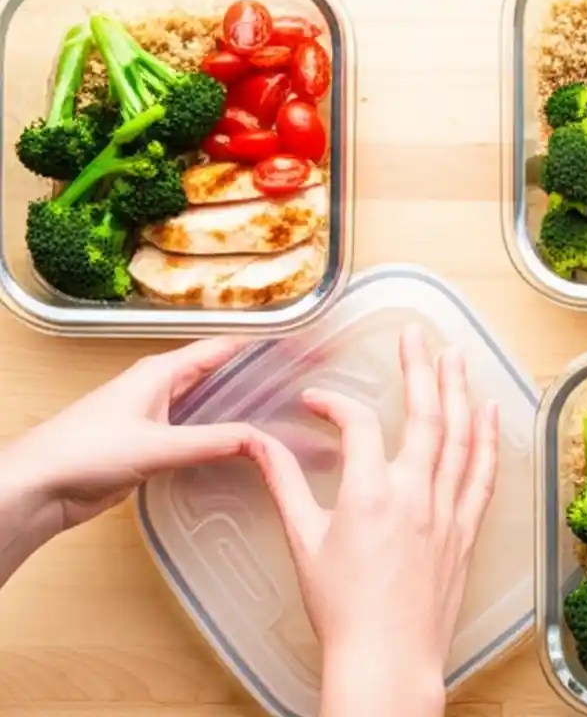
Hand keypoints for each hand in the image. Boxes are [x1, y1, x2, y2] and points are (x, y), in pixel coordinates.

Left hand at [0, 337, 304, 535]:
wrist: (39, 488)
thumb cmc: (82, 452)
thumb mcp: (158, 446)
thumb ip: (213, 442)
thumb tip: (263, 440)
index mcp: (160, 371)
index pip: (222, 347)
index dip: (261, 343)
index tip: (298, 343)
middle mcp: (160, 388)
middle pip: (220, 372)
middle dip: (260, 374)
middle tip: (303, 378)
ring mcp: (156, 416)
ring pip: (211, 404)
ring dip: (244, 407)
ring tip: (286, 413)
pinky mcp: (152, 444)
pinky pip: (199, 433)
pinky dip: (225, 436)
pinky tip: (247, 448)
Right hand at [256, 326, 498, 716]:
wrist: (388, 659)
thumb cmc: (344, 610)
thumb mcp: (303, 542)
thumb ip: (283, 484)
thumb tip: (257, 444)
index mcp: (370, 493)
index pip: (358, 424)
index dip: (336, 404)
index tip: (317, 403)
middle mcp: (415, 494)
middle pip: (424, 415)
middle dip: (420, 368)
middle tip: (416, 335)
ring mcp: (447, 511)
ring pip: (460, 438)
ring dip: (459, 392)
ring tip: (456, 358)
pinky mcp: (466, 531)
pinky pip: (483, 475)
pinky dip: (487, 441)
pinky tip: (488, 415)